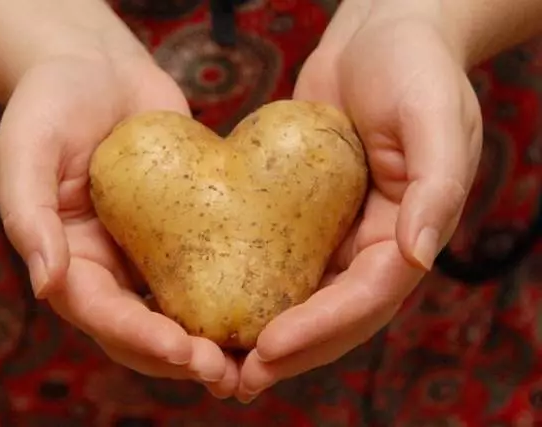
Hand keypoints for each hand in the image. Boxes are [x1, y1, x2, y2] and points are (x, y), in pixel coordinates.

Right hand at [0, 27, 237, 396]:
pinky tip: (269, 305)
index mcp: (67, 259)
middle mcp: (108, 267)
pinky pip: (209, 267)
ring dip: (212, 341)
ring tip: (253, 360)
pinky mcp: (185, 231)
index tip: (183, 351)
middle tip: (226, 373)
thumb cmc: (52, 101)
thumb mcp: (25, 148)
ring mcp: (149, 252)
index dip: (139, 337)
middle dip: (181, 357)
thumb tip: (47, 285)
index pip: (100, 313)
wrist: (98, 69)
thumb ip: (29, 214)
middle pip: (142, 330)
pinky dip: (233, 291)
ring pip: (180, 310)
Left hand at [237, 0, 482, 400]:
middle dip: (289, 351)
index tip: (270, 347)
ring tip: (219, 363)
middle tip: (238, 378)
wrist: (381, 35)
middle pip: (334, 315)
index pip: (367, 298)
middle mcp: (373, 241)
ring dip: (266, 335)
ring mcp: (338, 230)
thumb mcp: (436, 116)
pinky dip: (251, 288)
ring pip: (303, 298)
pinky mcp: (304, 213)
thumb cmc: (415, 67)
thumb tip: (415, 256)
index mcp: (409, 232)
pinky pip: (278, 259)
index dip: (322, 329)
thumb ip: (437, 186)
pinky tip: (213, 303)